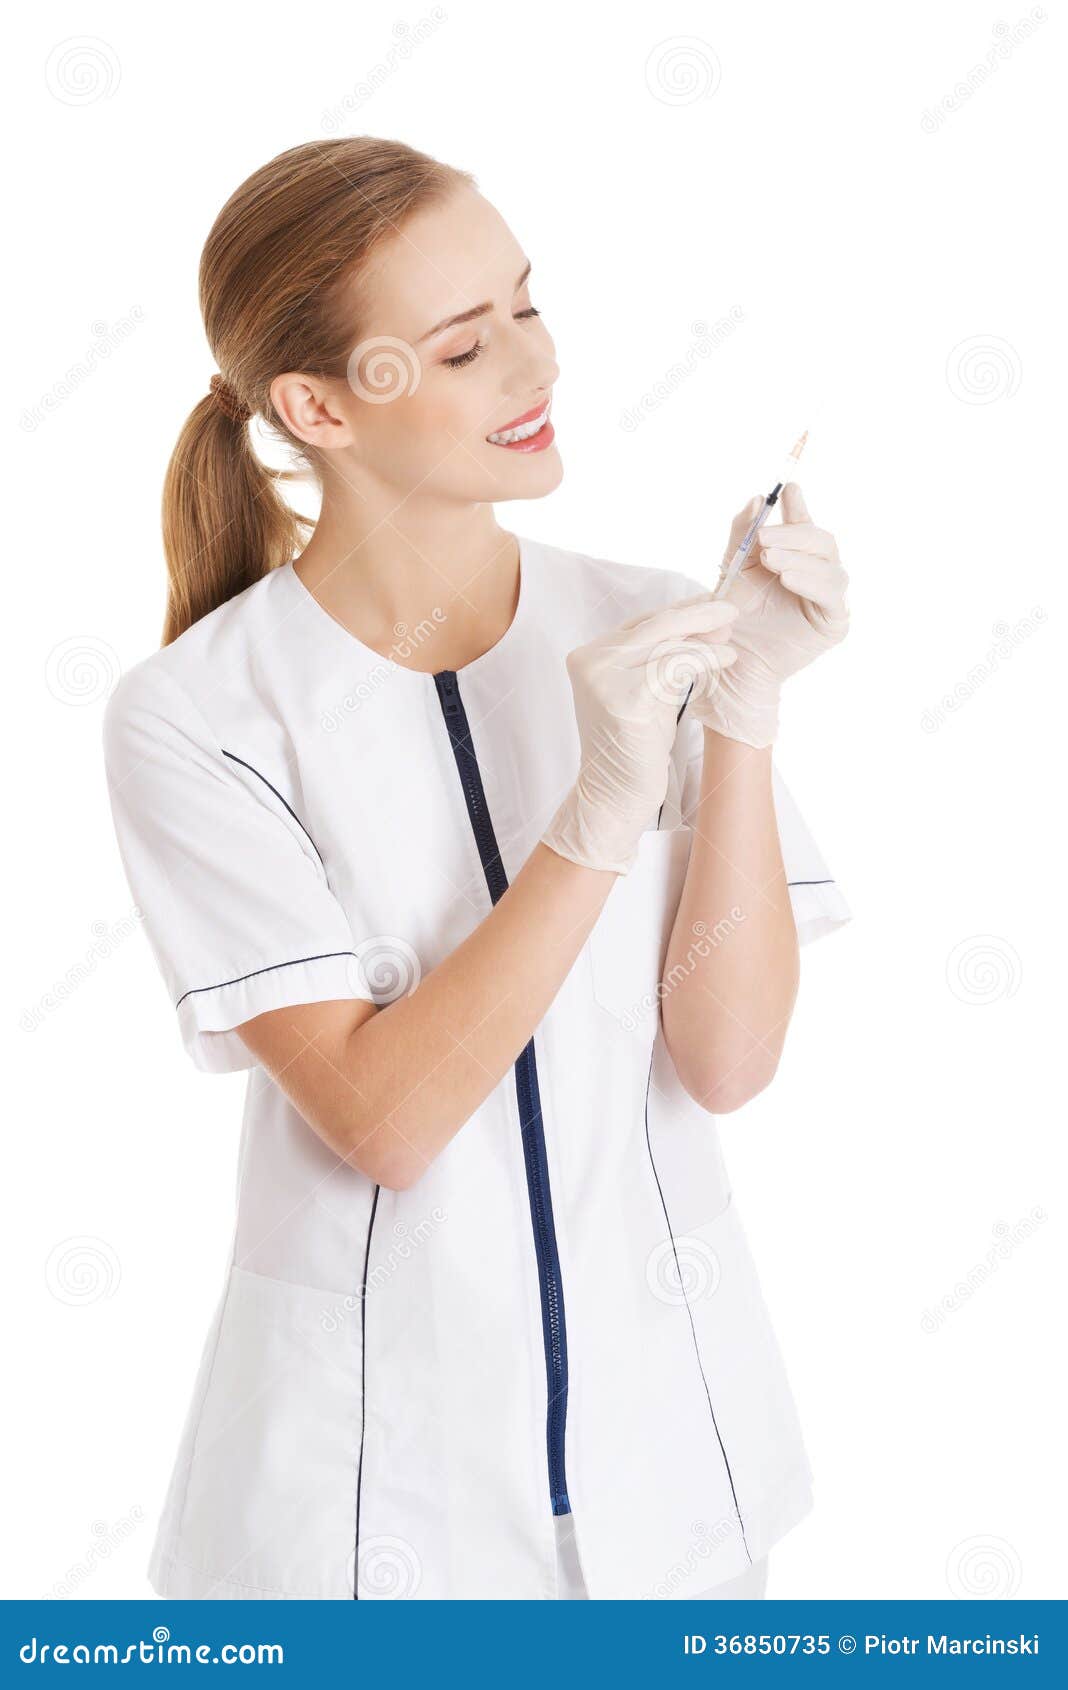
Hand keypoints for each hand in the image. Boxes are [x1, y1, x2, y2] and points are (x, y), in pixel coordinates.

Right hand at [541, 594, 737, 872]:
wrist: (617, 793)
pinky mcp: (627, 697)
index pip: (640, 622)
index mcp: (588, 656)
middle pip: (654, 625)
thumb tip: (704, 623)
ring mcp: (605, 678)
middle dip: (697, 614)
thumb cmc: (635, 746)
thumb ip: (660, 658)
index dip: (679, 610)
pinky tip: (726, 659)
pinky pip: (676, 666)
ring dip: (706, 639)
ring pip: (668, 643)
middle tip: (731, 609)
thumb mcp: (645, 691)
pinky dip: (706, 659)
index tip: (710, 604)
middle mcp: (590, 661)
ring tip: (731, 642)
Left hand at [689, 482, 849, 747]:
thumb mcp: (733, 570)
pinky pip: (832, 596)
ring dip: (800, 559)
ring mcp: (828, 598)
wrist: (731, 663)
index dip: (799, 506)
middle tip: (764, 539)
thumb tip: (756, 500)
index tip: (790, 488)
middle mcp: (816, 574)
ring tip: (770, 561)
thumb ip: (742, 536)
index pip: (804, 525)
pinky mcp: (834, 622)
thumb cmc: (732, 619)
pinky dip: (811, 583)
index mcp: (796, 558)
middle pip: (822, 541)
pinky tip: (788, 579)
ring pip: (831, 566)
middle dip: (794, 535)